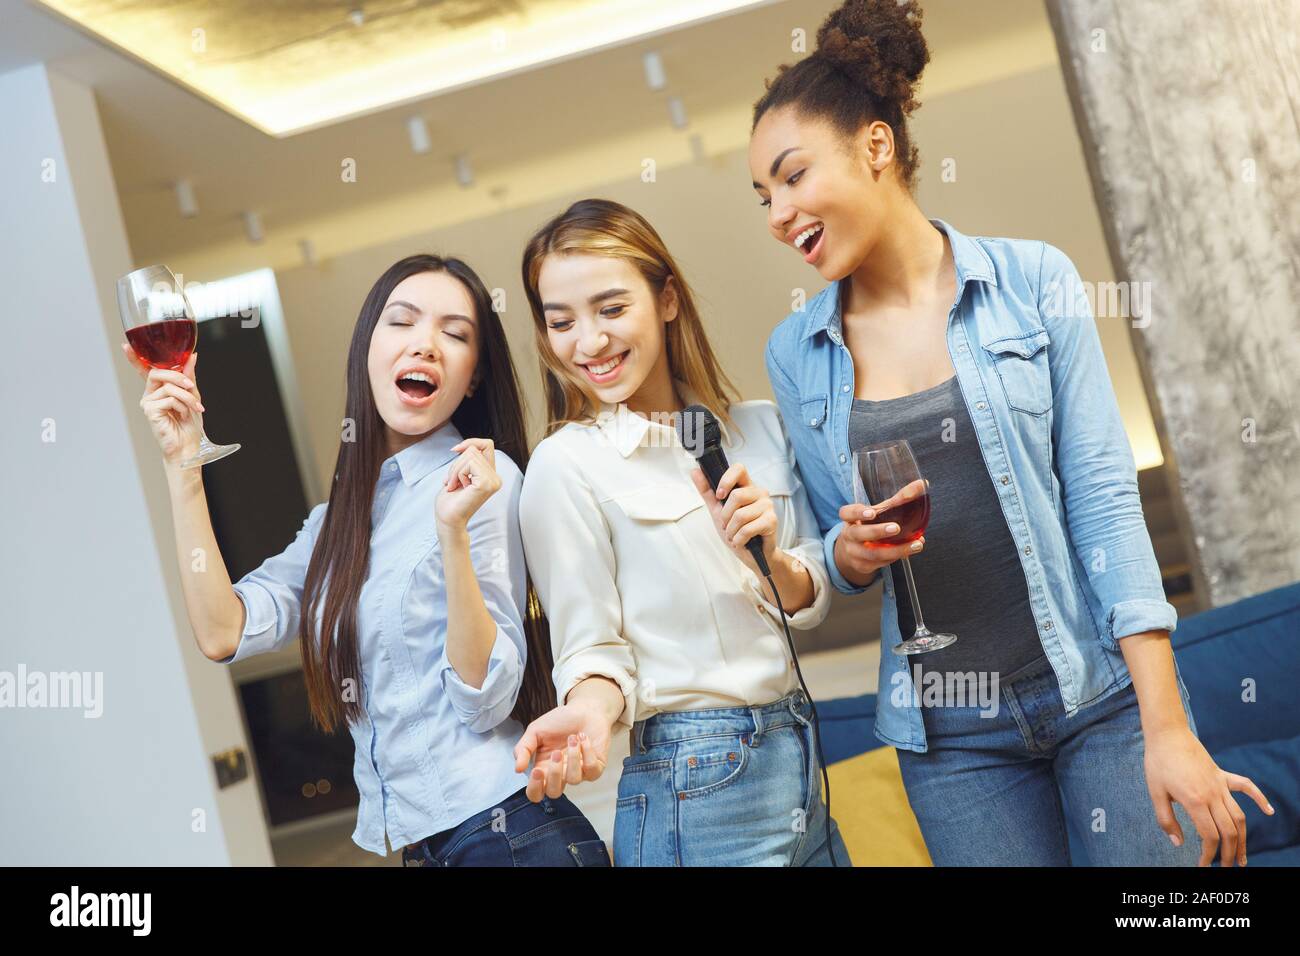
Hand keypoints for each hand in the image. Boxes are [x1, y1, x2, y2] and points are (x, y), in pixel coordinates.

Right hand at [123, 344, 203, 465]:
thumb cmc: (189, 424)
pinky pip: (169, 398)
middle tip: (191, 386)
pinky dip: (182, 405)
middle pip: (157, 372)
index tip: (126, 345)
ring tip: (194, 408)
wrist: (189, 445)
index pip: (144, 370)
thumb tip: (191, 357)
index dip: (134, 357)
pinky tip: (183, 415)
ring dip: (187, 396)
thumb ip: (189, 376)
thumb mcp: (193, 395)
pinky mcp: (150, 411)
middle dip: (178, 376)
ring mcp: (148, 402)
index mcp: (158, 389)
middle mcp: (149, 394)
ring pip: (168, 386)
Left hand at [435, 437, 500, 531]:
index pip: (487, 445)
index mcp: (491, 475)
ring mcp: (493, 481)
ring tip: (454, 486)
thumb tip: (465, 446)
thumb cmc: (450, 501)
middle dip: (456, 463)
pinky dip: (457, 474)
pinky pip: (468, 464)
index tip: (454, 450)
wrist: (448, 520)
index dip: (471, 442)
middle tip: (452, 482)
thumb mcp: (459, 474)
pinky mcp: (486, 483)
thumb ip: (468, 461)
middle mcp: (496, 478)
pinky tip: (458, 487)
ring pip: (470, 455)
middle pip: (474, 449)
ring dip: (455, 470)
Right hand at [513, 700, 613, 801]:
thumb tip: (518, 769)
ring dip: (573, 757)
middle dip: (554, 774)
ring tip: (573, 738)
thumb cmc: (560, 721)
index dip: (535, 788)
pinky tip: (583, 738)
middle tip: (556, 753)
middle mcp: (561, 774)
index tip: (536, 771)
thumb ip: (523, 748)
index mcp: (543, 768)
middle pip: (554, 793)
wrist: (585, 709)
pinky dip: (587, 752)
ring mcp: (579, 773)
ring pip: (574, 780)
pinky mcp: (596, 767)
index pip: (535, 793)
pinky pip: (591, 769)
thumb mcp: (535, 731)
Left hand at [689, 463, 776, 578]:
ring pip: (741, 515)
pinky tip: (741, 541)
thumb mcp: (718, 510)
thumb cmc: (736, 529)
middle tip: (726, 525)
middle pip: (737, 495)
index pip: (739, 469)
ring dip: (731, 530)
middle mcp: (760, 492)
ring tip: (733, 535)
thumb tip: (694, 471)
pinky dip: (739, 539)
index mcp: (747, 486)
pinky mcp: (772, 521)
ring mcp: (767, 506)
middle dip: (725, 516)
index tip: (719, 496)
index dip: (726, 480)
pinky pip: (748, 529)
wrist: (752, 555)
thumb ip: (707, 491)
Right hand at [835, 478, 929, 584]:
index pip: (846, 513)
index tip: (872, 512)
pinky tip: (910, 551)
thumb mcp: (879, 512)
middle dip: (877, 531)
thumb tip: (923, 484)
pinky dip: (898, 556)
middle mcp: (850, 536)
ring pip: (874, 553)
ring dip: (897, 549)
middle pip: (859, 533)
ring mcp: (855, 553)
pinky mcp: (864, 566)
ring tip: (917, 544)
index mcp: (850, 519)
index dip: (857, 512)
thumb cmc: (869, 525)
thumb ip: (899, 499)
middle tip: (896, 528)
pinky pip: (882, 563)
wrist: (853, 553)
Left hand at [1144, 724, 1272, 865]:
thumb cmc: (1158, 763)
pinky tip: (1269, 811)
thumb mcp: (1154, 792)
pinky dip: (1259, 798)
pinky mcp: (1222, 775)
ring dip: (1243, 838)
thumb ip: (1166, 820)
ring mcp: (1220, 784)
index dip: (1209, 854)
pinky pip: (1246, 787)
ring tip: (1243, 857)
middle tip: (1228, 868)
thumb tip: (1178, 843)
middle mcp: (1212, 795)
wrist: (1167, 734)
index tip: (1203, 866)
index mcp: (1195, 801)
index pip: (1210, 836)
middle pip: (1229, 831)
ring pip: (1239, 816)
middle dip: (1230, 853)